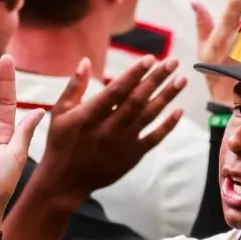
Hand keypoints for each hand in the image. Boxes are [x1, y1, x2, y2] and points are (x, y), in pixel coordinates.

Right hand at [38, 56, 186, 196]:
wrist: (65, 181)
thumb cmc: (61, 142)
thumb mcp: (59, 113)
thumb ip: (74, 86)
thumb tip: (85, 61)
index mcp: (89, 115)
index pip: (116, 90)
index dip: (134, 74)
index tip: (150, 59)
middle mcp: (108, 128)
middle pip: (137, 100)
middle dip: (156, 79)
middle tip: (173, 62)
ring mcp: (122, 143)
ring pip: (148, 116)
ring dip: (166, 97)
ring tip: (181, 80)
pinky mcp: (131, 156)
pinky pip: (153, 139)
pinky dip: (167, 125)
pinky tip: (179, 110)